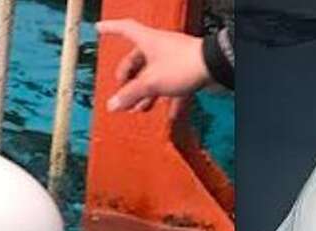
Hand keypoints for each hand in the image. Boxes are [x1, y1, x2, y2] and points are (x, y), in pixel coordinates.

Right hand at [95, 19, 211, 114]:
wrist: (216, 67)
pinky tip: (169, 116)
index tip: (99, 29)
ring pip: (156, 74)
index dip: (111, 29)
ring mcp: (175, 58)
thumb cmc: (182, 65)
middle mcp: (160, 47)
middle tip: (122, 91)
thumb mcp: (151, 82)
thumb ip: (130, 95)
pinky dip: (171, 100)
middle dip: (129, 77)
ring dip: (147, 92)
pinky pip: (175, 86)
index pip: (125, 29)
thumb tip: (112, 105)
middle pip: (138, 58)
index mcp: (148, 41)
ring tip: (140, 109)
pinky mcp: (188, 70)